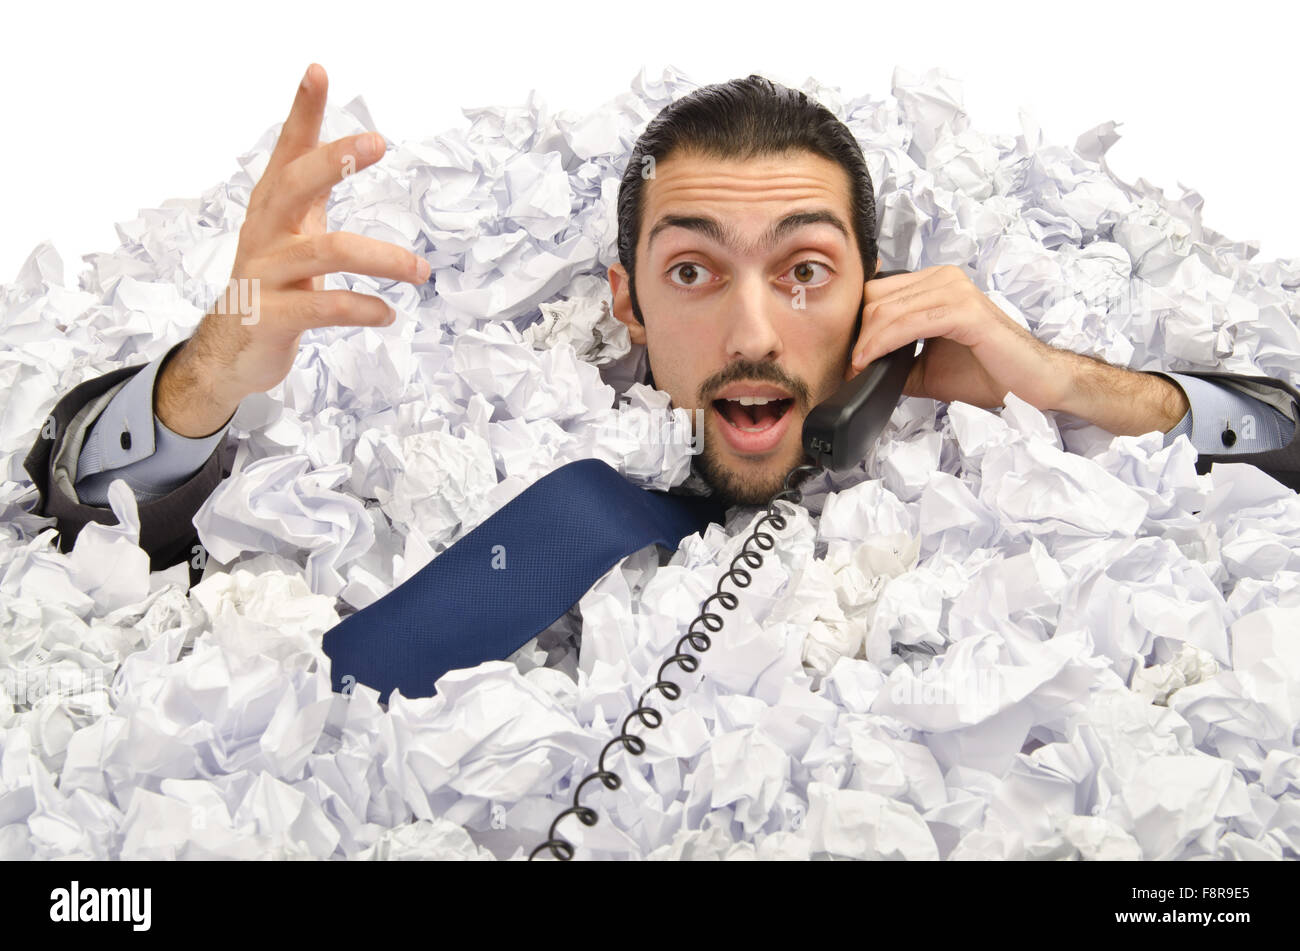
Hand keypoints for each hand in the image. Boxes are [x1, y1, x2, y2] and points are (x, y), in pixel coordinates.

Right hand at [157, 63, 429, 436]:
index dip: (302, 112)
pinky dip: (363, 308)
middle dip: (334, 160)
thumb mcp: (292, 230)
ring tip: (421, 271)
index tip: (318, 71)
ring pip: (327, 252)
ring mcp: (266, 274)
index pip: (288, 150)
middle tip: (377, 141)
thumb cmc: (272, 282)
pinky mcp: (273, 317)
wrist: (230, 348)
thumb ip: (315, 190)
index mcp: (273, 207)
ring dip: (383, 259)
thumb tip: (352, 143)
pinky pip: (325, 307)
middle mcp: (265, 232)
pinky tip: (387, 313)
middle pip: (296, 184)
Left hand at [845, 265, 1069, 411]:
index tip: (850, 358)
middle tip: (851, 367)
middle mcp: (945, 278)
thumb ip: (895, 358)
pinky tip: (872, 362)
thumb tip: (859, 367)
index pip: (877, 292)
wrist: (1030, 386)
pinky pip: (909, 323)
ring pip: (887, 309)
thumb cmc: (988, 374)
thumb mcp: (927, 368)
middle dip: (857, 335)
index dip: (857, 325)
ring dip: (866, 343)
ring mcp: (956, 290)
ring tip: (858, 368)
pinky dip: (883, 344)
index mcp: (936, 284)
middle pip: (876, 298)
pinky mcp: (965, 311)